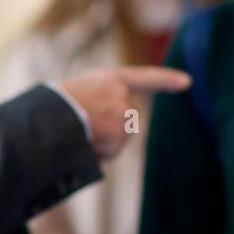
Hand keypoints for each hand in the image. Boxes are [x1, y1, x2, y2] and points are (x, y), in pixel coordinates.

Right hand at [59, 66, 190, 161]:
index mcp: (111, 78)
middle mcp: (122, 93)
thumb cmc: (53, 107)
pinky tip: (82, 146)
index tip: (188, 81)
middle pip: (127, 120)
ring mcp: (122, 113)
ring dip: (102, 144)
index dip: (167, 80)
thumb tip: (112, 125)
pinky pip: (110, 153)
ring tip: (76, 135)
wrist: (45, 117)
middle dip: (110, 130)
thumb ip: (102, 99)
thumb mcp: (79, 91)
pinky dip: (99, 155)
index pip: (146, 78)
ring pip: (119, 140)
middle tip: (82, 129)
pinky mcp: (119, 132)